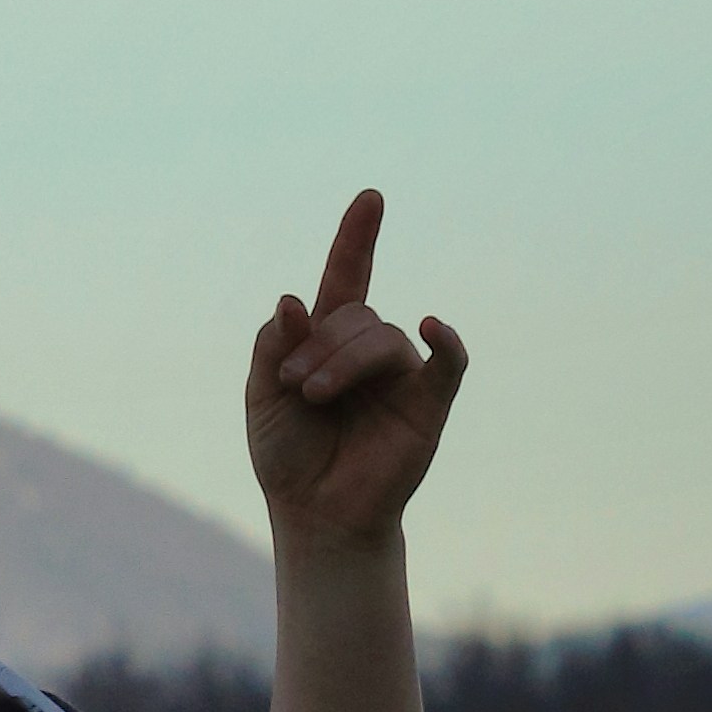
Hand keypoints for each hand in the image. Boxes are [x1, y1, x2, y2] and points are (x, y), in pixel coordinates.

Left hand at [244, 190, 466, 550]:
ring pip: (383, 337)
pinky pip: (450, 363)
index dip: (357, 238)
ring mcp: (402, 376)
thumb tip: (292, 299)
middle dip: (318, 344)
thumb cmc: (288, 455)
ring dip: (343, 361)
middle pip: (354, 313)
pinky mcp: (430, 405)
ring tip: (313, 398)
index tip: (371, 198)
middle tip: (296, 388)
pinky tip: (435, 325)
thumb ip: (272, 346)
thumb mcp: (261, 396)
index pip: (347, 277)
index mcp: (327, 340)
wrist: (316, 514)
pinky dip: (448, 342)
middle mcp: (368, 351)